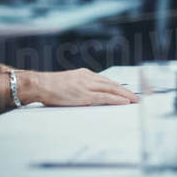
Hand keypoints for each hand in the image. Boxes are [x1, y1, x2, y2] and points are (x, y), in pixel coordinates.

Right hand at [18, 68, 138, 106]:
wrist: (40, 84)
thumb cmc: (50, 87)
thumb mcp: (69, 83)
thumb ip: (80, 87)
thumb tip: (87, 96)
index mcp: (85, 74)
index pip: (106, 81)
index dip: (118, 87)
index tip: (127, 92)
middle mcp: (88, 77)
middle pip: (112, 84)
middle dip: (126, 91)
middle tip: (137, 96)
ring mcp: (87, 85)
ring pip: (111, 90)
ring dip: (126, 95)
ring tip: (135, 100)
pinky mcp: (84, 95)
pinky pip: (104, 97)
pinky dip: (116, 99)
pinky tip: (124, 102)